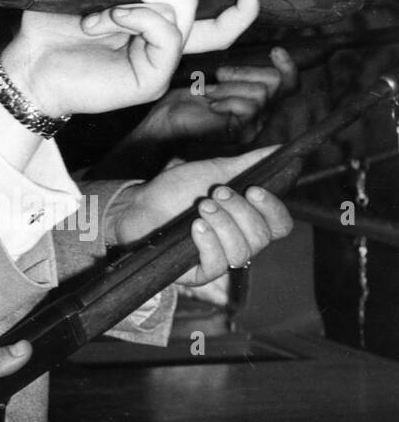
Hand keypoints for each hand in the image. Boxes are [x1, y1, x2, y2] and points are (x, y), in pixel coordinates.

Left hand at [2, 0, 262, 117]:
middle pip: (194, 7)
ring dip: (135, 2)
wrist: (26, 66)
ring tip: (94, 15)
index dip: (239, 7)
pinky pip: (168, 37)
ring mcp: (157, 65)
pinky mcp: (149, 81)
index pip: (211, 21)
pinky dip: (140, 18)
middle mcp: (160, 47)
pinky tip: (109, 20)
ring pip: (180, 16)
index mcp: (151, 28)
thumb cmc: (49, 31)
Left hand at [110, 147, 294, 285]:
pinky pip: (216, 266)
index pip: (280, 225)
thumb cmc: (178, 190)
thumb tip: (279, 148)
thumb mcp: (215, 170)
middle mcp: (240, 243)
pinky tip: (196, 226)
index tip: (254, 189)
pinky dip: (208, 243)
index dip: (273, 209)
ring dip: (223, 225)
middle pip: (262, 237)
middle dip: (240, 211)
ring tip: (202, 206)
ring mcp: (220, 259)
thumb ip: (249, 163)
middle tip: (216, 193)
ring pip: (240, 252)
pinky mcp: (199, 273)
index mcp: (249, 221)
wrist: (140, 205)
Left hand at [133, 48, 299, 146]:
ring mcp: (252, 126)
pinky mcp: (240, 134)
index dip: (288, 67)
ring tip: (209, 93)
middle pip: (277, 84)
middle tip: (219, 75)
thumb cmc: (184, 97)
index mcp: (258, 99)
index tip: (275, 50)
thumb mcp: (216, 77)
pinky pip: (248, 109)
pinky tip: (211, 105)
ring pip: (260, 94)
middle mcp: (261, 115)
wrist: (162, 123)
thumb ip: (239, 72)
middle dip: (245, 72)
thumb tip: (263, 56)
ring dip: (229, 88)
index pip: (290, 84)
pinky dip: (228, 101)